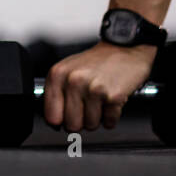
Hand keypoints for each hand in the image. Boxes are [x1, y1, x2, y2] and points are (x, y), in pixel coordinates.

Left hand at [42, 41, 156, 133]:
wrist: (124, 50)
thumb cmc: (96, 62)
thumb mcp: (67, 70)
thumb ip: (56, 93)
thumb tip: (53, 121)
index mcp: (57, 75)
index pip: (51, 115)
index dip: (60, 122)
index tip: (65, 119)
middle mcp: (74, 81)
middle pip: (71, 125)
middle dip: (80, 122)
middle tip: (86, 109)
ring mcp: (93, 89)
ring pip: (91, 125)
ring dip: (97, 118)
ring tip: (99, 102)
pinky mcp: (113, 96)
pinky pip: (109, 122)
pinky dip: (111, 118)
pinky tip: (110, 103)